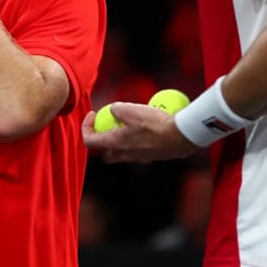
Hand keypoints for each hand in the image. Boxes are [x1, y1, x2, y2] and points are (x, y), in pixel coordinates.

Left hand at [81, 102, 199, 162]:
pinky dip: (137, 139)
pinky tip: (147, 126)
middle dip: (103, 140)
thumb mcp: (130, 109)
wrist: (181, 136)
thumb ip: (116, 109)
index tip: (93, 115)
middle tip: (108, 125)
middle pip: (106, 152)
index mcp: (115, 144)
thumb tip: (113, 110)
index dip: (86, 127)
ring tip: (130, 122)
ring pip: (123, 151)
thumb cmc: (154, 124)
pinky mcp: (151, 156)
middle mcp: (125, 154)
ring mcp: (139, 157)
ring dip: (121, 138)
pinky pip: (139, 149)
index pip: (89, 141)